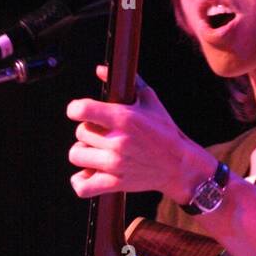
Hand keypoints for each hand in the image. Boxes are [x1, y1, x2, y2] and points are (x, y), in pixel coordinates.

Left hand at [66, 66, 211, 199]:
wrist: (180, 166)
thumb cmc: (165, 133)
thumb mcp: (150, 101)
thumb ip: (128, 83)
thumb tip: (100, 69)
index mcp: (124, 119)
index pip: (81, 109)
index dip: (76, 109)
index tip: (80, 112)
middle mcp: (117, 141)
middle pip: (79, 133)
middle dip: (88, 132)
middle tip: (102, 135)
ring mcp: (115, 164)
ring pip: (76, 155)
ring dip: (84, 153)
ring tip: (97, 153)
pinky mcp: (116, 184)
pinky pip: (83, 187)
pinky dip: (80, 182)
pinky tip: (87, 174)